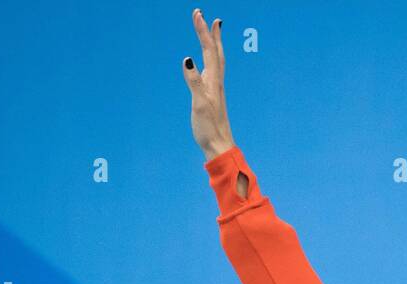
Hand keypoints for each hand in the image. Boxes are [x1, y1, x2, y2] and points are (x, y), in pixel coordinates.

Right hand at [182, 7, 235, 159]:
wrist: (219, 146)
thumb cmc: (209, 128)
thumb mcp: (199, 104)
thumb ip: (194, 82)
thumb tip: (187, 59)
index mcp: (213, 81)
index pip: (208, 50)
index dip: (203, 31)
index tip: (197, 14)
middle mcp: (216, 82)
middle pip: (215, 52)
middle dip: (211, 33)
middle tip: (208, 16)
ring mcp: (215, 89)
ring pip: (216, 60)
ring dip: (214, 44)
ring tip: (213, 32)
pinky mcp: (213, 97)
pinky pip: (212, 71)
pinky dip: (210, 60)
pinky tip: (206, 63)